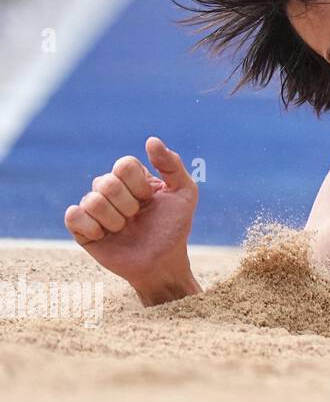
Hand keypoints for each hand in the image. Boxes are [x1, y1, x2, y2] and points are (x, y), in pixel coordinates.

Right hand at [63, 137, 200, 305]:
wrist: (162, 261)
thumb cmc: (174, 226)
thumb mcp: (185, 193)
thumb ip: (171, 165)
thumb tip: (151, 140)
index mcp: (132, 178)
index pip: (124, 164)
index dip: (139, 184)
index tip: (151, 199)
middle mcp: (110, 189)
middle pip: (106, 182)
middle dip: (128, 204)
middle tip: (137, 217)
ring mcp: (94, 208)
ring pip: (92, 201)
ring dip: (115, 220)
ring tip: (124, 229)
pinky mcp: (81, 229)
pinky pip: (73, 216)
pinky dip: (92, 227)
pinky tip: (104, 235)